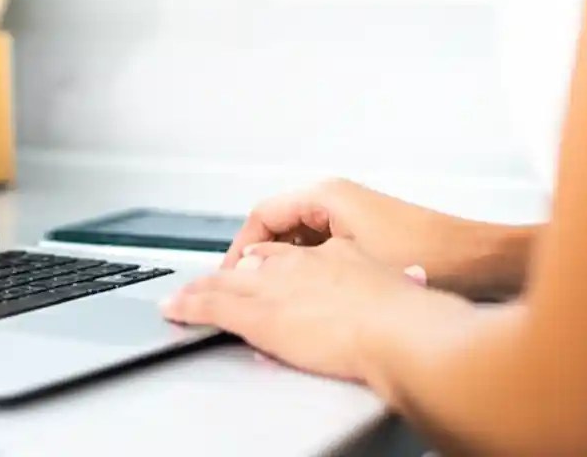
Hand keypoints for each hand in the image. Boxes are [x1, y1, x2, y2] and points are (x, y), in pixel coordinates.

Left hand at [163, 239, 446, 381]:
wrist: (405, 333)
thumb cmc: (412, 320)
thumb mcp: (398, 288)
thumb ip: (380, 288)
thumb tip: (394, 292)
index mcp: (335, 254)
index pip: (289, 254)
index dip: (266, 264)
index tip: (254, 270)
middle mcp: (300, 265)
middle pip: (251, 264)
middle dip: (228, 273)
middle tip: (208, 284)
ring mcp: (276, 287)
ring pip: (224, 281)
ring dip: (199, 290)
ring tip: (179, 298)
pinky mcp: (260, 314)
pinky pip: (212, 305)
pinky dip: (189, 306)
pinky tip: (174, 309)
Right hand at [224, 179, 468, 286]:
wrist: (484, 263)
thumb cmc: (432, 256)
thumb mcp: (349, 263)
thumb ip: (298, 267)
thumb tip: (260, 276)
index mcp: (327, 196)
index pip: (262, 216)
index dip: (239, 250)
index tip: (228, 277)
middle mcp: (337, 200)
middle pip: (277, 228)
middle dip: (258, 261)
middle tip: (243, 292)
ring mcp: (352, 217)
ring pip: (298, 241)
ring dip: (283, 268)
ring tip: (272, 298)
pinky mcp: (366, 236)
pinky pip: (320, 249)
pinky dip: (308, 271)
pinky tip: (308, 298)